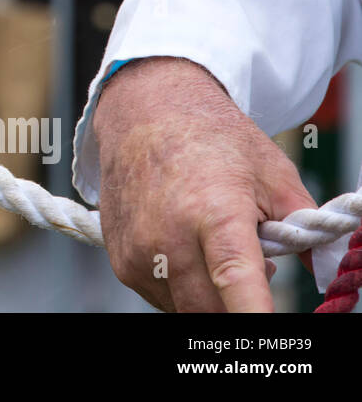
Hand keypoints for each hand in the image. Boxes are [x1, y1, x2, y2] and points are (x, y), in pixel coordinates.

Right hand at [93, 57, 317, 311]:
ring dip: (211, 298)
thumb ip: (305, 225)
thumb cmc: (212, 140)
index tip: (267, 334)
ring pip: (187, 310)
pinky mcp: (122, 262)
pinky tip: (186, 248)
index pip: (234, 279)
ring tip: (216, 248)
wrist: (144, 114)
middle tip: (258, 267)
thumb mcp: (272, 172)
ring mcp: (140, 253)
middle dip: (241, 308)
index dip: (254, 316)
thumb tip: (325, 267)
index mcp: (214, 210)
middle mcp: (168, 236)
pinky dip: (183, 288)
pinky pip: (162, 298)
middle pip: (213, 311)